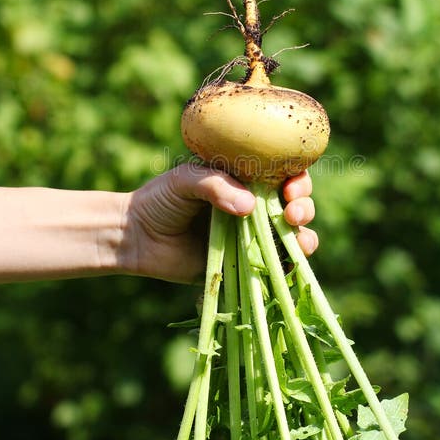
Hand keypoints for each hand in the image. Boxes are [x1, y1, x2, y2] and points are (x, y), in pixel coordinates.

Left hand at [120, 165, 316, 283]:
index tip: (291, 187)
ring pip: (293, 236)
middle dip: (304, 207)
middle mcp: (254, 206)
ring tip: (297, 238)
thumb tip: (249, 207)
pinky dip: (289, 265)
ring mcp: (251, 236)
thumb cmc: (159, 200)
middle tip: (292, 213)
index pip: (284, 173)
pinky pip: (274, 266)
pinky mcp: (243, 265)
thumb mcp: (185, 180)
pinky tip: (290, 262)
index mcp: (244, 179)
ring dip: (304, 237)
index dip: (298, 178)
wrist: (135, 237)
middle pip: (296, 204)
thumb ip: (215, 185)